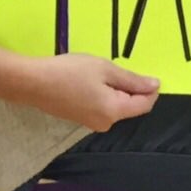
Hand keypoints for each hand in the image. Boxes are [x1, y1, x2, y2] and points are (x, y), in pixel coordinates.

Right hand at [0, 49, 158, 131]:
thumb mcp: (104, 69)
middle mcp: (106, 123)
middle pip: (130, 107)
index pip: (144, 105)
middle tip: (116, 67)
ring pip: (116, 107)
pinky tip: (91, 81)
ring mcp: (92, 124)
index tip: (147, 72)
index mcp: (114, 111)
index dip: (151, 89)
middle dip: (131, 88)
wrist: (34, 83)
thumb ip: (131, 80)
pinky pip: (102, 108)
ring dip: (116, 90)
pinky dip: (104, 95)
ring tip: (101, 71)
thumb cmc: (70, 72)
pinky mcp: (81, 120)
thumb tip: (155, 86)